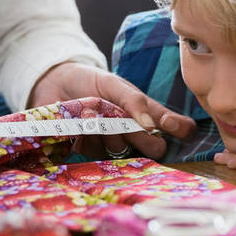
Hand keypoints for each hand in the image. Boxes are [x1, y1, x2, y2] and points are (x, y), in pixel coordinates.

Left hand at [28, 61, 195, 160]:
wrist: (54, 84)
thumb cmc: (90, 82)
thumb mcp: (114, 84)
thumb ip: (134, 101)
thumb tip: (152, 127)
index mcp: (147, 114)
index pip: (179, 128)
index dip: (181, 131)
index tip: (169, 126)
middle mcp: (134, 134)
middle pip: (154, 149)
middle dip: (140, 136)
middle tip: (123, 123)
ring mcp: (112, 146)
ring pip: (122, 151)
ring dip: (107, 132)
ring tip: (91, 112)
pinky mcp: (89, 154)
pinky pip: (96, 153)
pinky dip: (87, 136)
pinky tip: (80, 123)